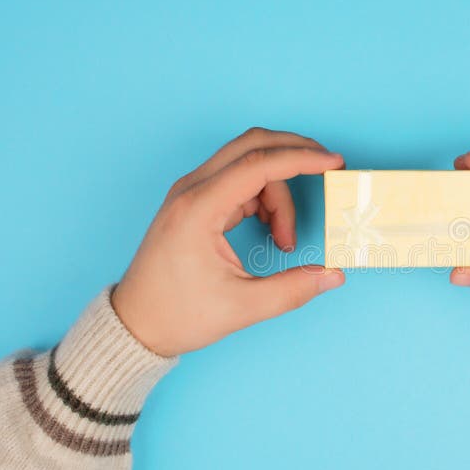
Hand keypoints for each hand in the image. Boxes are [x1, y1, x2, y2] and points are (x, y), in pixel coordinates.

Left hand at [112, 128, 345, 356]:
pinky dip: (264, 197)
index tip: (334, 162)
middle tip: (328, 167)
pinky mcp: (195, 201)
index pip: (258, 163)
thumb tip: (333, 276)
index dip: (302, 159)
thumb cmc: (178, 314)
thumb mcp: (242, 307)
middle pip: (252, 145)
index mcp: (199, 209)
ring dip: (279, 190)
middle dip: (294, 151)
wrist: (136, 324)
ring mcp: (191, 192)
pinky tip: (270, 229)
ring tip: (285, 239)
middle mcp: (192, 190)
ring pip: (249, 164)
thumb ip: (293, 289)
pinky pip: (239, 180)